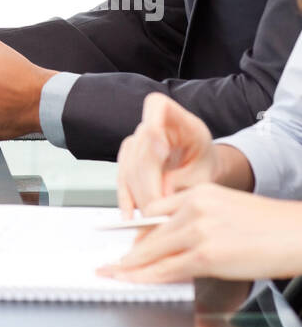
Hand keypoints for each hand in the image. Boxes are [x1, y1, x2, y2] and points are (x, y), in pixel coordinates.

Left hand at [97, 184, 301, 283]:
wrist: (294, 232)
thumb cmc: (267, 225)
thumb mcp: (225, 207)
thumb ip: (197, 218)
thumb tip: (176, 238)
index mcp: (197, 193)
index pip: (156, 211)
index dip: (138, 231)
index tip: (126, 240)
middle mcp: (193, 207)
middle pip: (150, 231)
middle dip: (128, 251)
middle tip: (110, 264)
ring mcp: (199, 230)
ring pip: (154, 251)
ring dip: (131, 266)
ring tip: (115, 275)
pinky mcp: (207, 254)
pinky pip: (169, 268)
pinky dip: (148, 276)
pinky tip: (136, 281)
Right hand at [116, 92, 220, 215]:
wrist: (201, 166)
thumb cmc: (204, 164)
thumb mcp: (204, 170)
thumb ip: (183, 180)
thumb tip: (161, 196)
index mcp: (178, 117)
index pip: (156, 107)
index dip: (154, 127)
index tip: (161, 151)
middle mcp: (151, 123)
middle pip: (141, 149)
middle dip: (148, 185)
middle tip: (158, 212)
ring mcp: (137, 139)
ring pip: (129, 166)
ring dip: (138, 196)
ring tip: (151, 219)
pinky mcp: (128, 157)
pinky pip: (122, 176)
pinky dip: (126, 197)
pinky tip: (130, 213)